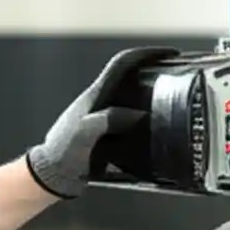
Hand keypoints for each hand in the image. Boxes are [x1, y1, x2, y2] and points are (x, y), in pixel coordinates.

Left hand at [26, 47, 174, 198]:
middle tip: (177, 77)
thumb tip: (138, 114)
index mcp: (95, 95)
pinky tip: (157, 133)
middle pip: (131, 79)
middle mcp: (101, 103)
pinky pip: (131, 122)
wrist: (53, 175)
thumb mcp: (84, 132)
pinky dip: (147, 123)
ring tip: (175, 106)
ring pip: (134, 101)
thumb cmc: (63, 152)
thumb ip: (108, 119)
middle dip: (154, 73)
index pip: (122, 64)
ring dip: (153, 100)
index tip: (168, 53)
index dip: (145, 55)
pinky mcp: (108, 134)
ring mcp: (105, 118)